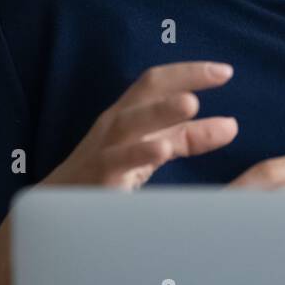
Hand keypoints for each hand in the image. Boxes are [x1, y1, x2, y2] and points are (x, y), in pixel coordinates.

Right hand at [41, 61, 237, 189]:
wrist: (53, 213)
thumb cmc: (107, 173)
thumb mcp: (149, 149)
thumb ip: (187, 137)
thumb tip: (230, 125)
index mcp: (128, 114)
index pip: (157, 83)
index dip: (190, 72)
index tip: (226, 71)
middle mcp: (115, 126)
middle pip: (147, 92)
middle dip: (182, 79)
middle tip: (221, 74)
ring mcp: (103, 150)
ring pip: (130, 123)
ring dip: (160, 111)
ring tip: (191, 103)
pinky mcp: (96, 179)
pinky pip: (114, 162)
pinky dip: (137, 154)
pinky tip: (161, 149)